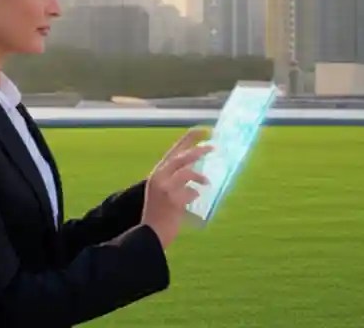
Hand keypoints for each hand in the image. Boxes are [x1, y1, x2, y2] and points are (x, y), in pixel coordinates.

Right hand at [142, 127, 212, 249]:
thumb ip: (176, 182)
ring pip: (187, 171)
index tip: (201, 130)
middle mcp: (159, 177)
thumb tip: (197, 178)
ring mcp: (165, 188)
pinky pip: (191, 193)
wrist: (150, 233)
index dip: (188, 139)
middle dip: (198, 150)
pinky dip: (194, 195)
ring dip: (200, 175)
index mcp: (157, 173)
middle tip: (213, 146)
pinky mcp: (173, 200)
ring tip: (208, 181)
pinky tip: (193, 201)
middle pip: (181, 157)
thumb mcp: (162, 192)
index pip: (173, 150)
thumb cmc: (159, 214)